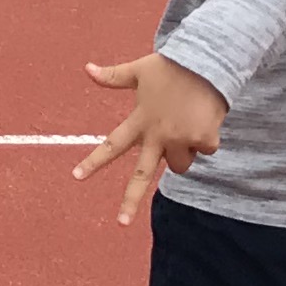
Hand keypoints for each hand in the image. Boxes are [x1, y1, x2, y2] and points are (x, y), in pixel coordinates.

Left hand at [72, 52, 226, 225]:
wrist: (209, 62)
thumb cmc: (171, 67)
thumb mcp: (139, 70)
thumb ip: (113, 76)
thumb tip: (86, 68)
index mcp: (140, 121)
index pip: (112, 145)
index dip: (94, 162)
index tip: (76, 177)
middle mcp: (158, 135)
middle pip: (141, 175)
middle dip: (130, 201)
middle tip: (121, 223)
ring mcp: (181, 139)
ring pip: (180, 164)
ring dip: (183, 151)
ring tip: (186, 121)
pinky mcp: (204, 139)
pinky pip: (206, 150)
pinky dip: (207, 137)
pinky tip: (205, 117)